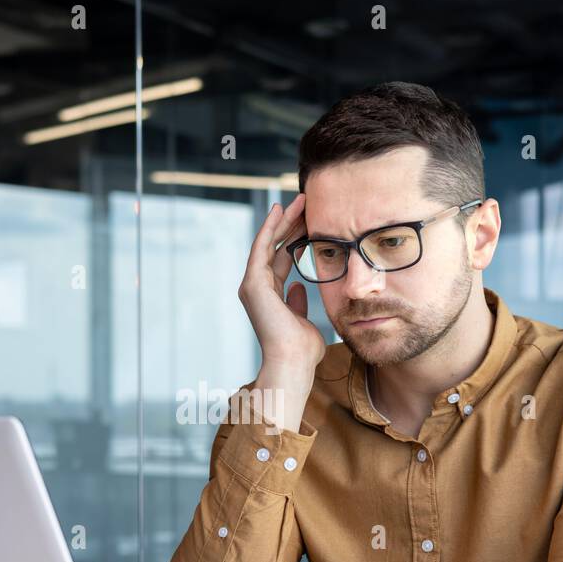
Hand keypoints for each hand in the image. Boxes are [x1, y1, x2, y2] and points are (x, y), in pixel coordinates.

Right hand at [238, 194, 325, 371]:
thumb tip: (299, 286)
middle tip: (305, 203)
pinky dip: (269, 228)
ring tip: (299, 200)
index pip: (282, 261)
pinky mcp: (253, 283)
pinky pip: (262, 248)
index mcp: (271, 297)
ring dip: (283, 221)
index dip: (295, 240)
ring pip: (269, 244)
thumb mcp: (304, 320)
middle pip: (275, 248)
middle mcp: (259, 289)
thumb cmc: (302, 350)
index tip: (309, 223)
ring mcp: (253, 285)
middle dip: (290, 225)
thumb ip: (298, 303)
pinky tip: (280, 210)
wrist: (292, 361)